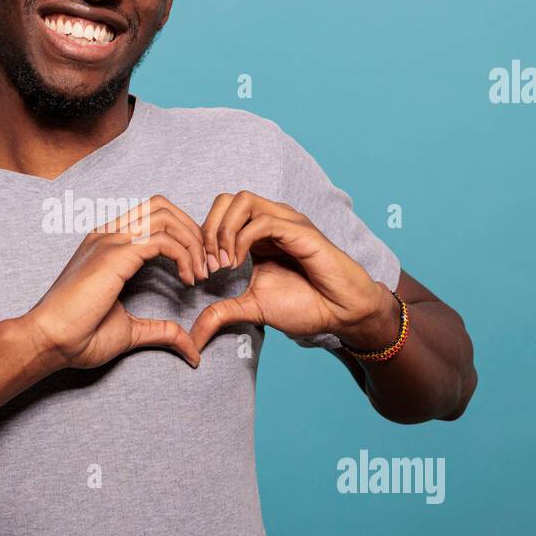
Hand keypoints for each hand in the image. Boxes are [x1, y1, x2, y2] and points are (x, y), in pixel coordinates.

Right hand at [20, 195, 208, 371]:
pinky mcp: (115, 254)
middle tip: (207, 265)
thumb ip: (161, 330)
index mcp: (107, 245)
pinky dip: (184, 255)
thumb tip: (191, 348)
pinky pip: (163, 240)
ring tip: (200, 273)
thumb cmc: (78, 336)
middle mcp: (108, 235)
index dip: (182, 236)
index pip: (153, 216)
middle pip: (162, 206)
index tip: (198, 269)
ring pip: (165, 216)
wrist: (50, 341)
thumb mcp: (130, 330)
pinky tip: (187, 279)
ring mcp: (110, 241)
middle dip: (193, 231)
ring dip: (193, 241)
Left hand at [188, 190, 394, 351]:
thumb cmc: (306, 305)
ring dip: (223, 232)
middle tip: (208, 265)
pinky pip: (262, 220)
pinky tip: (238, 264)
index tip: (200, 273)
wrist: (342, 312)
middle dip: (207, 229)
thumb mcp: (252, 308)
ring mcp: (286, 222)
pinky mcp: (300, 230)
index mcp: (256, 234)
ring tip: (223, 264)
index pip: (218, 214)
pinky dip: (242, 240)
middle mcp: (270, 221)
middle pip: (225, 199)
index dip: (202, 239)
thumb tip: (193, 336)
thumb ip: (221, 313)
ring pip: (242, 201)